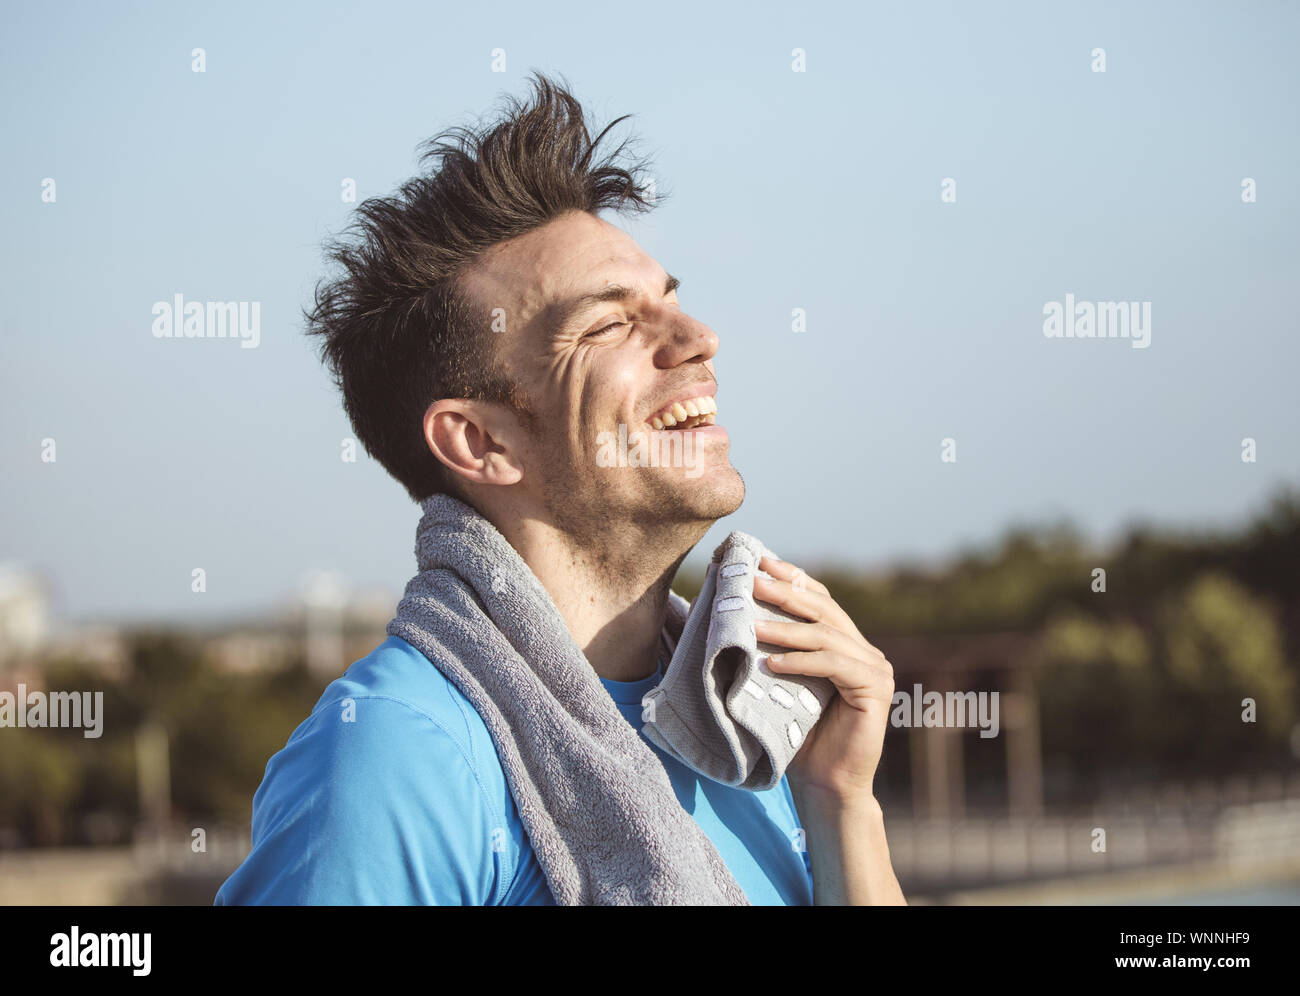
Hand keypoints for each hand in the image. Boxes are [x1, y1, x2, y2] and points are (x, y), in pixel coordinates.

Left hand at [752, 555, 894, 803]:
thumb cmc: (797, 736)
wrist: (824, 785)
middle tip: (752, 581)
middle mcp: (865, 651)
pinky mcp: (876, 689)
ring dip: (786, 629)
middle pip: (824, 609)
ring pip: (826, 635)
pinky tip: (772, 662)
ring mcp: (875, 668)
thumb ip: (773, 650)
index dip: (792, 578)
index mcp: (846, 644)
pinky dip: (801, 661)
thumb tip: (736, 613)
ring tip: (751, 626)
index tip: (760, 561)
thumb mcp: (781, 683)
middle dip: (786, 592)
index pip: (820, 600)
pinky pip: (834, 665)